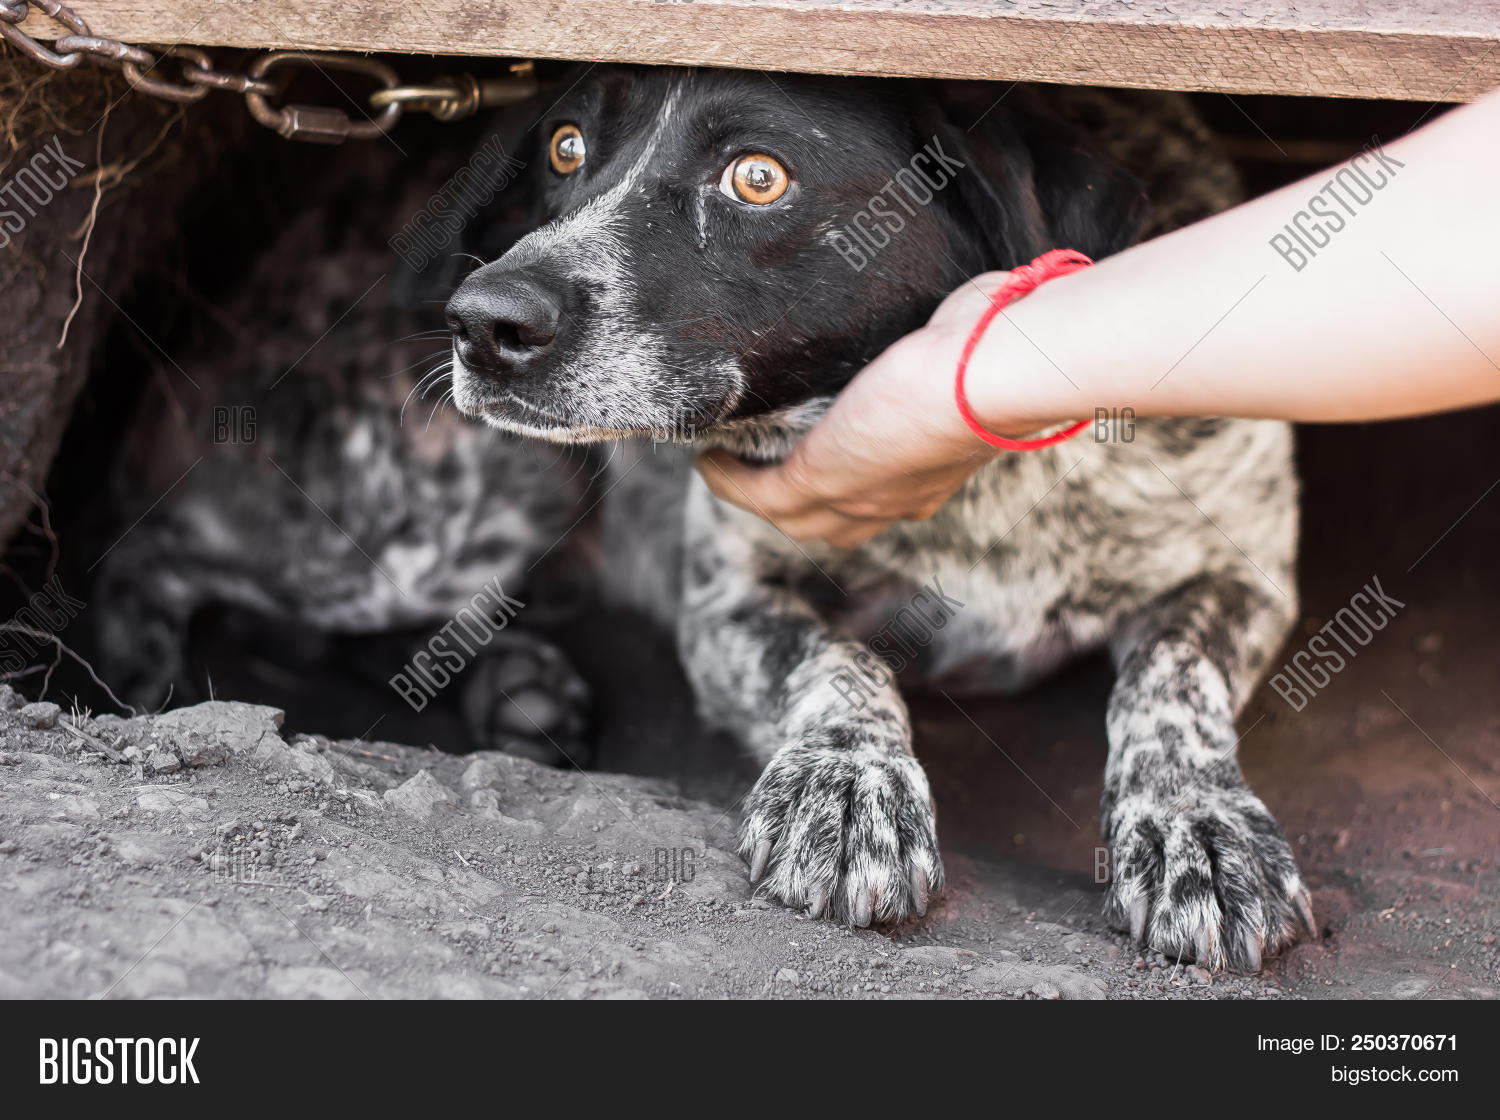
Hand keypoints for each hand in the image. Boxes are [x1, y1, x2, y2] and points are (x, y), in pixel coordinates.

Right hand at [697, 273, 1041, 547]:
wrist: (991, 372)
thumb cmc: (996, 350)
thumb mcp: (968, 357)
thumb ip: (956, 347)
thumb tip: (965, 312)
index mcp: (929, 477)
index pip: (876, 501)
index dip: (847, 490)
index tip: (827, 454)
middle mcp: (896, 498)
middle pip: (832, 525)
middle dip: (796, 507)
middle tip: (760, 468)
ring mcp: (861, 496)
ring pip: (794, 516)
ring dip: (751, 492)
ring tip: (726, 461)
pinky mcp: (822, 477)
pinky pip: (756, 493)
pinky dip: (727, 479)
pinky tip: (710, 458)